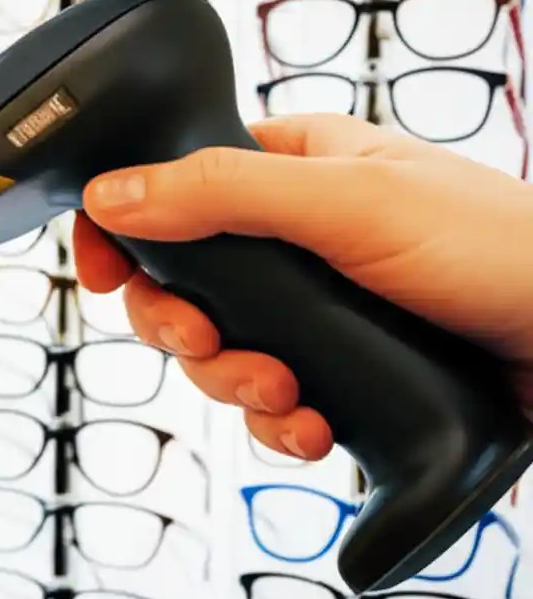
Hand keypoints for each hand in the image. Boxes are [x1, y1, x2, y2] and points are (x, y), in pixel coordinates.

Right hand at [73, 114, 532, 460]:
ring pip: (220, 353)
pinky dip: (278, 424)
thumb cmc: (500, 249)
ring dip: (236, 384)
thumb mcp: (350, 203)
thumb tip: (112, 195)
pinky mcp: (340, 372)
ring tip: (289, 396)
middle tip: (211, 343)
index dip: (126, 231)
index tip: (105, 274)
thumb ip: (224, 193)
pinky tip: (315, 429)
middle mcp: (295, 238)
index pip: (172, 187)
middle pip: (182, 284)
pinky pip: (269, 404)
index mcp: (292, 169)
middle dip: (186, 328)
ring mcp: (316, 310)